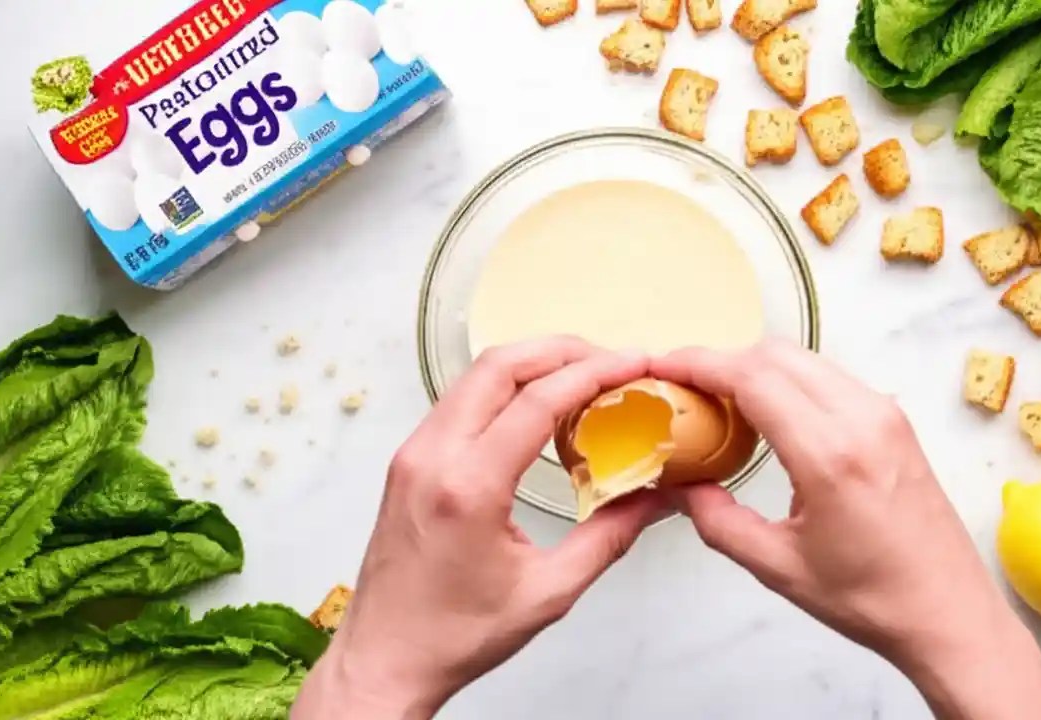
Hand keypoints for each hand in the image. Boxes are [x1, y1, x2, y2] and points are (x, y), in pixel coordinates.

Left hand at [293, 337, 665, 719]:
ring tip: (583, 377)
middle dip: (562, 350)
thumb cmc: (454, 636)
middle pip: (500, 365)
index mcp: (467, 487)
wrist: (384, 659)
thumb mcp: (548, 593)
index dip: (594, 372)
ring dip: (531, 364)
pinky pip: (459, 401)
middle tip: (611, 360)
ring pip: (475, 377)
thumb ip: (610, 538)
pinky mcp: (407, 462)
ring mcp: (412, 455)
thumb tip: (656, 499)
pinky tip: (538, 406)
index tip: (634, 363)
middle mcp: (432, 457)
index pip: (537, 400)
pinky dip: (503, 388)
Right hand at [653, 340, 1040, 719]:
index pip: (752, 377)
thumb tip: (680, 487)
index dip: (699, 363)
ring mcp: (885, 414)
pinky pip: (830, 377)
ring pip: (805, 359)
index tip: (662, 365)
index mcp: (830, 455)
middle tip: (684, 387)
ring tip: (720, 401)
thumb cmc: (870, 598)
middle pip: (776, 353)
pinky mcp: (896, 421)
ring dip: (757, 368)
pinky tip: (769, 415)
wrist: (950, 614)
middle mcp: (863, 419)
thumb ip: (719, 521)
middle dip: (722, 360)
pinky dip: (790, 380)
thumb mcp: (778, 568)